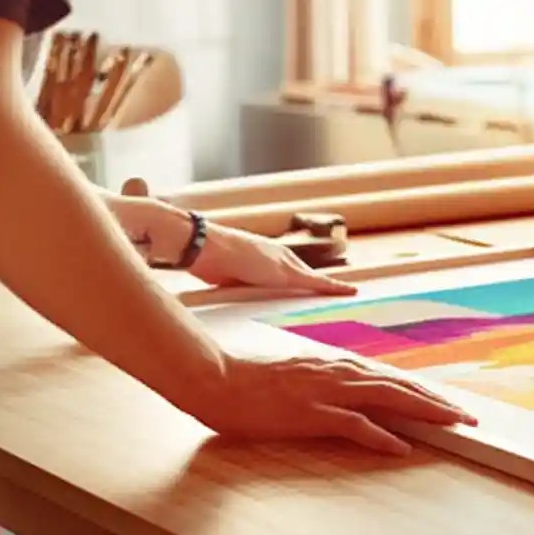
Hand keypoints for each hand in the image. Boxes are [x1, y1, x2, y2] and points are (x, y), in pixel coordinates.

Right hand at [112, 194, 355, 294]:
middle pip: (302, 270)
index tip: (312, 284)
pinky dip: (332, 286)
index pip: (282, 266)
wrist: (191, 241)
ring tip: (351, 293)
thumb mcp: (206, 268)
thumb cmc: (192, 253)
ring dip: (330, 284)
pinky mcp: (283, 270)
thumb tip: (182, 273)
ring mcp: (278, 260)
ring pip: (312, 275)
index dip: (298, 276)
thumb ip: (207, 271)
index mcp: (253, 255)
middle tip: (343, 290)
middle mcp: (270, 254)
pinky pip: (314, 281)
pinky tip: (349, 292)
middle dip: (320, 280)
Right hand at [193, 354, 478, 455]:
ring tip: (453, 424)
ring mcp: (326, 392)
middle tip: (469, 417)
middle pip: (399, 387)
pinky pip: (354, 425)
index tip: (447, 404)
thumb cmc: (251, 384)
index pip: (389, 379)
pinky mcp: (311, 413)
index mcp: (334, 367)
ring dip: (423, 412)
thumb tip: (350, 399)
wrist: (216, 380)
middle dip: (437, 403)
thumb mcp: (297, 378)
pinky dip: (381, 436)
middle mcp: (337, 374)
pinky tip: (402, 447)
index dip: (421, 393)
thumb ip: (325, 384)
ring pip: (387, 400)